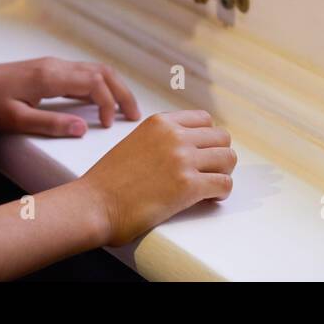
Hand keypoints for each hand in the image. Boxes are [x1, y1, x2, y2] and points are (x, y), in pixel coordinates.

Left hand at [0, 56, 142, 136]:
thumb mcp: (17, 120)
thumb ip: (50, 124)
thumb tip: (83, 128)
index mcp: (50, 76)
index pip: (94, 82)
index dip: (108, 102)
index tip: (108, 125)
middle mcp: (55, 66)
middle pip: (101, 71)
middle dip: (122, 91)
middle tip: (134, 115)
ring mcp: (53, 65)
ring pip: (95, 69)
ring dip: (114, 86)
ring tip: (125, 109)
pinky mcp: (49, 69)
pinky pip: (83, 72)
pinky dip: (101, 84)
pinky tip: (103, 100)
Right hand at [79, 110, 235, 246]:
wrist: (95, 203)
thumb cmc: (109, 182)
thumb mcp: (134, 143)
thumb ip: (159, 140)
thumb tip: (181, 150)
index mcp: (160, 123)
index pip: (204, 119)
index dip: (207, 139)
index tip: (202, 153)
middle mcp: (174, 136)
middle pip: (221, 137)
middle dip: (218, 156)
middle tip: (208, 172)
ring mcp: (182, 159)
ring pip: (228, 158)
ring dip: (222, 173)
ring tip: (210, 186)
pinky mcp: (188, 185)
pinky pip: (224, 183)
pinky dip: (221, 193)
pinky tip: (209, 198)